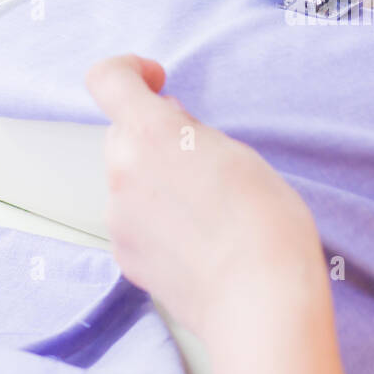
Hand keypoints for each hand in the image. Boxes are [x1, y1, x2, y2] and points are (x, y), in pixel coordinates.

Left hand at [86, 55, 347, 373]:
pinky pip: (134, 220)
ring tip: (210, 208)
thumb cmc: (266, 224)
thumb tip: (167, 122)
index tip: (157, 82)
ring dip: (158, 181)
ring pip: (129, 180)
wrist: (260, 301)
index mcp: (151, 133)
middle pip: (124, 135)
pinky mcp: (124, 256)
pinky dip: (158, 219)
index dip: (130, 72)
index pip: (108, 79)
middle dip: (155, 137)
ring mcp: (118, 218)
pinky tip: (198, 239)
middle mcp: (122, 172)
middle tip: (204, 157)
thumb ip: (191, 132)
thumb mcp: (239, 155)